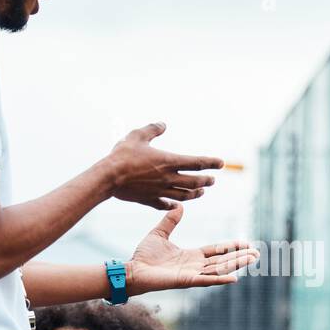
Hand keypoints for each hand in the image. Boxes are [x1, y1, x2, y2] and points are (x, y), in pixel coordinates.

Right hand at [106, 122, 224, 209]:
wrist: (108, 178)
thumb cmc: (123, 155)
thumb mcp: (138, 136)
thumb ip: (152, 129)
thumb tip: (163, 124)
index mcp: (168, 161)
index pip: (197, 163)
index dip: (211, 162)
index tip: (221, 163)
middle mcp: (168, 178)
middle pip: (194, 182)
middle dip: (206, 181)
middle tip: (213, 180)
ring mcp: (160, 191)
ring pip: (184, 195)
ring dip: (195, 194)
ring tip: (201, 192)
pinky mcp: (149, 200)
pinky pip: (165, 204)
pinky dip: (173, 205)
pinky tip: (176, 205)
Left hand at [127, 204, 258, 293]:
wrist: (133, 270)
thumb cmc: (143, 256)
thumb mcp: (159, 234)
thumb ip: (170, 221)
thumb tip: (178, 206)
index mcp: (191, 256)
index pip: (216, 250)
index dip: (231, 247)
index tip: (245, 242)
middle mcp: (195, 266)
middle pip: (223, 260)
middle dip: (240, 256)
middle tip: (257, 253)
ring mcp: (192, 274)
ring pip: (219, 269)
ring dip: (236, 264)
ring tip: (252, 259)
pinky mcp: (186, 281)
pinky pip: (206, 280)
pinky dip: (220, 280)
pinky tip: (234, 278)